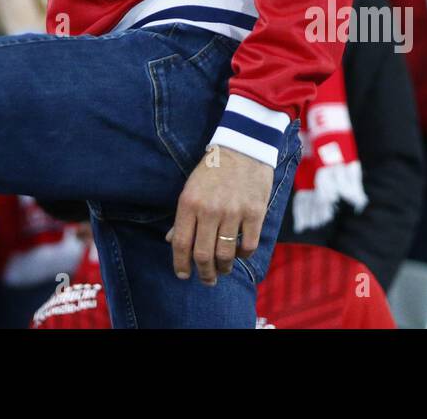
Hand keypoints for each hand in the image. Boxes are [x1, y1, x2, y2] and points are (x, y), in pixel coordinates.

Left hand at [166, 145, 272, 284]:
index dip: (180, 264)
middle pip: (203, 255)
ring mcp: (233, 211)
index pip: (181, 243)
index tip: (183, 275)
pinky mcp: (255, 212)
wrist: (243, 147)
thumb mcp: (191, 188)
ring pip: (225, 254)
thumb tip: (171, 241)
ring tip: (223, 270)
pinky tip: (240, 253)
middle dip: (204, 274)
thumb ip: (182, 216)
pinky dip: (243, 255)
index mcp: (189, 202)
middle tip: (207, 280)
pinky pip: (248, 245)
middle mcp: (209, 209)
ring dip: (224, 268)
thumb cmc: (213, 170)